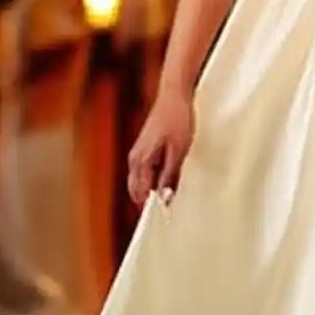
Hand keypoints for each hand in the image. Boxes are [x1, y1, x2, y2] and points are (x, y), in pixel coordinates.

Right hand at [128, 89, 194, 205]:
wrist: (174, 95)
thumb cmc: (178, 119)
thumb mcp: (179, 150)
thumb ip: (170, 175)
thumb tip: (164, 198)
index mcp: (140, 161)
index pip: (140, 194)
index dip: (150, 208)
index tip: (164, 218)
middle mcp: (135, 159)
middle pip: (138, 189)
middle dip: (150, 201)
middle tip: (168, 212)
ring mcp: (139, 153)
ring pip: (143, 180)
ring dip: (154, 189)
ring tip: (171, 198)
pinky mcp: (147, 147)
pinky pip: (148, 170)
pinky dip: (156, 178)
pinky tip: (171, 180)